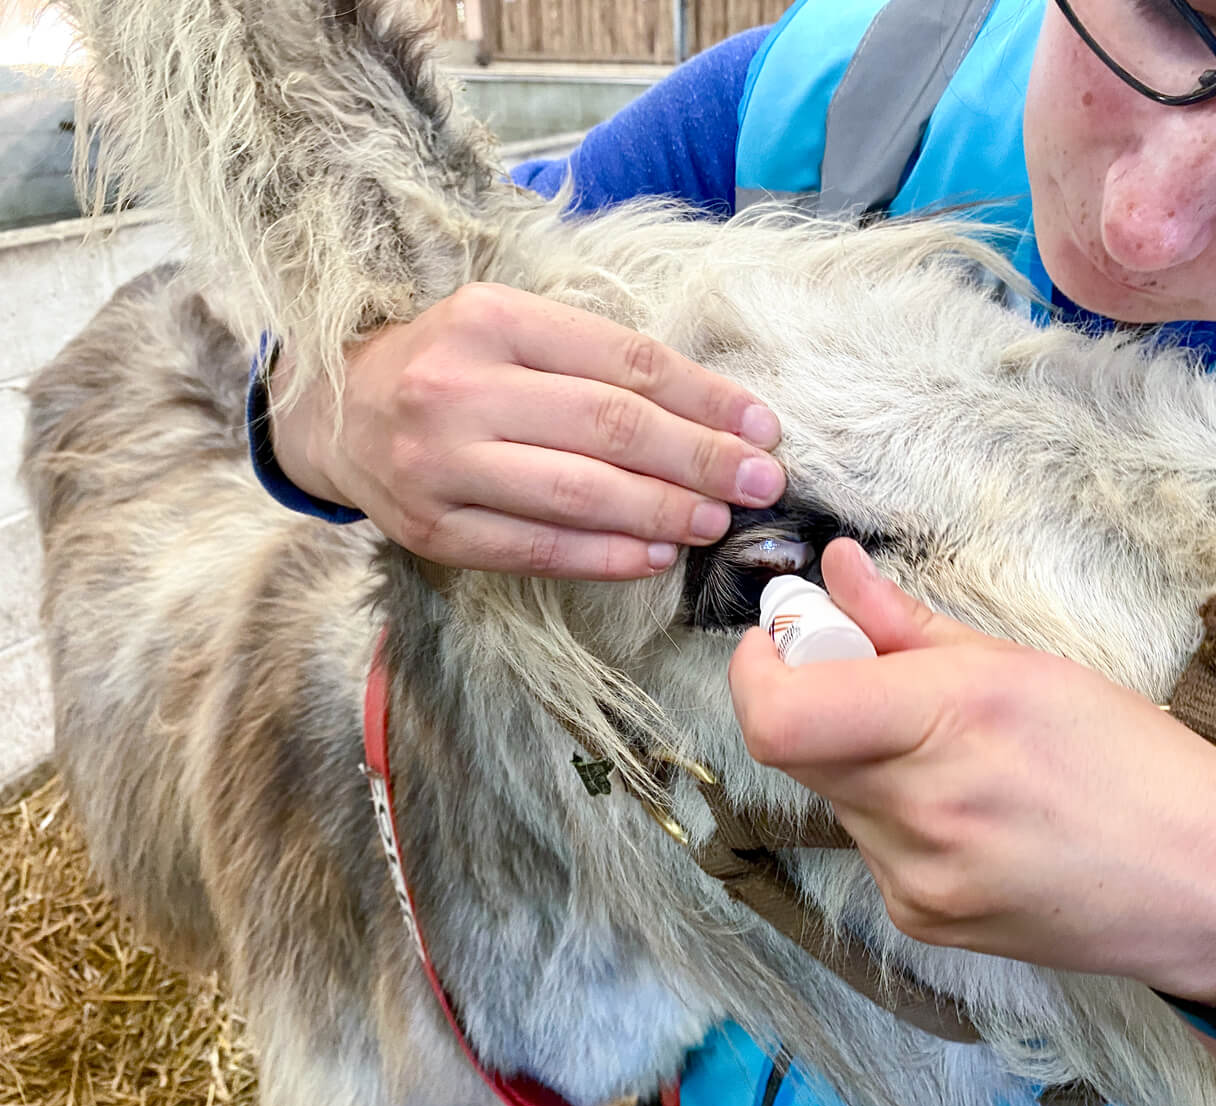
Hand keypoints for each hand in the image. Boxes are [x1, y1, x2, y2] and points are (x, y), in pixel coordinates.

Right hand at [269, 283, 785, 577]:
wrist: (334, 414)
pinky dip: (605, 556)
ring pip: (577, 493)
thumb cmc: (446, 364)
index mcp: (491, 319)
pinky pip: (536, 549)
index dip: (705, 397)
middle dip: (701, 459)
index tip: (762, 425)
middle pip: (610, 427)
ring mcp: (440, 464)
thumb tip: (710, 411)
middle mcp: (460, 388)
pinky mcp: (431, 531)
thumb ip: (594, 357)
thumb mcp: (509, 327)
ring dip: (663, 511)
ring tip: (717, 520)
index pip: (625, 360)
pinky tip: (656, 555)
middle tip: (762, 482)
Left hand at [729, 540, 1215, 1005]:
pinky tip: (966, 813)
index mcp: (951, 721)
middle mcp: (921, 810)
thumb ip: (908, 621)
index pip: (779, 716)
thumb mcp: (1027, 665)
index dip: (756, 672)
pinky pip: (869, 847)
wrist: (1208, 890)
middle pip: (796, 748)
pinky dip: (894, 815)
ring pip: (834, 794)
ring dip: (860, 760)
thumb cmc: (1133, 762)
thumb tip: (835, 572)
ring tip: (950, 757)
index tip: (781, 642)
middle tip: (870, 681)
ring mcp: (917, 879)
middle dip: (813, 701)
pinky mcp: (920, 921)